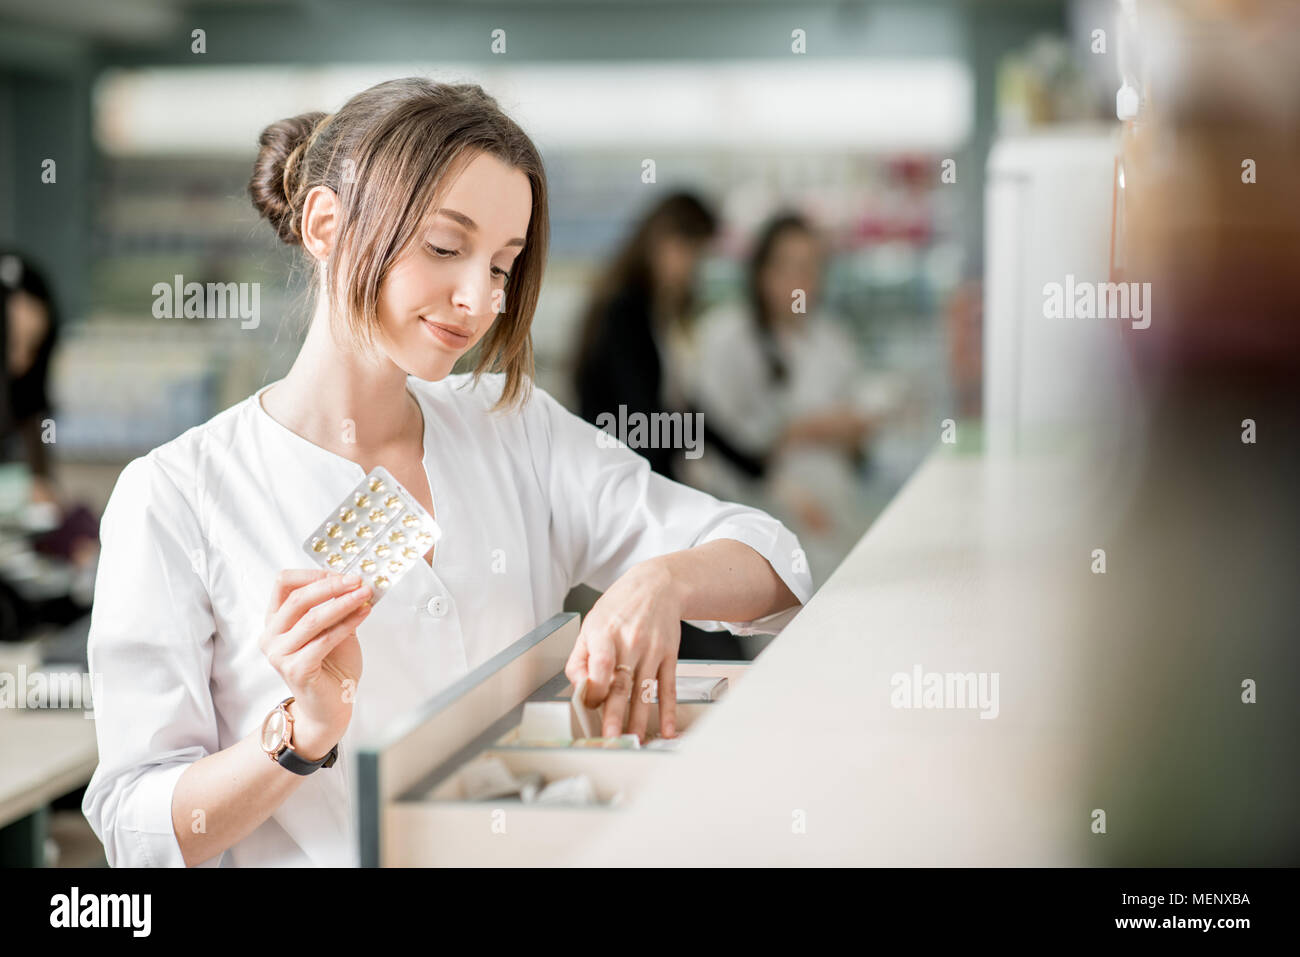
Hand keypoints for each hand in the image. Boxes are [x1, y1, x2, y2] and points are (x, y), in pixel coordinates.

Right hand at [258, 570, 371, 754]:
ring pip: (312, 618)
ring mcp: (279, 654)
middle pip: (298, 598)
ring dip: (343, 603)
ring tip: (365, 594)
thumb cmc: (332, 665)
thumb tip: (356, 582)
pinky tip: (363, 613)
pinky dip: (347, 623)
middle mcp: (270, 636)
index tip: (342, 572)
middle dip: (332, 586)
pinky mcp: (295, 669)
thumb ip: (336, 606)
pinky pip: (324, 640)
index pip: (284, 583)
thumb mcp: (333, 628)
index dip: (313, 574)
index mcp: (275, 620)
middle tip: (358, 580)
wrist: (331, 706)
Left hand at [564, 560, 680, 742]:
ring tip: (634, 740)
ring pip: (645, 690)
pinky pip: (668, 686)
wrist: (658, 585)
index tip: (592, 704)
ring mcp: (653, 650)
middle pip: (622, 683)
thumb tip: (579, 688)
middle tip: (611, 738)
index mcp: (605, 633)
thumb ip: (580, 658)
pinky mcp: (669, 655)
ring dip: (640, 719)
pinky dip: (668, 710)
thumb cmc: (620, 606)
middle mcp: (631, 642)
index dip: (595, 689)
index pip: (600, 665)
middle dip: (615, 715)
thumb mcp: (591, 624)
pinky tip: (667, 728)